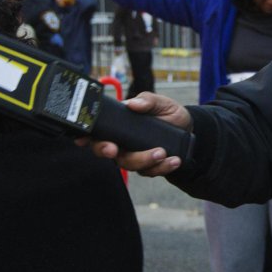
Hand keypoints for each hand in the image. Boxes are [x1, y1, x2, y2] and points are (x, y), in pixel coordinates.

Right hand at [75, 92, 190, 175]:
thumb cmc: (168, 113)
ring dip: (144, 160)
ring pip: (129, 164)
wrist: (188, 129)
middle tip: (114, 149)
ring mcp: (133, 156)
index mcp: (119, 125)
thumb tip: (133, 104)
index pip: (96, 132)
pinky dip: (162, 167)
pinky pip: (150, 172)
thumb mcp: (161, 102)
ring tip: (162, 152)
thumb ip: (147, 100)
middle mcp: (122, 143)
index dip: (85, 136)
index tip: (83, 139)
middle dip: (106, 151)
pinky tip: (174, 160)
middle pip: (105, 152)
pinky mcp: (148, 167)